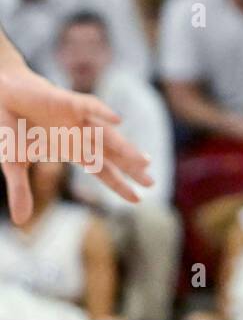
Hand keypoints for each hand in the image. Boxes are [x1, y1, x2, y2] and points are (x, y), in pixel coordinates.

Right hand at [0, 70, 152, 224]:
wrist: (3, 97)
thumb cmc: (15, 129)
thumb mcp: (15, 164)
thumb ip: (20, 191)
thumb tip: (22, 223)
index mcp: (74, 150)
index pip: (102, 170)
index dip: (118, 184)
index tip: (137, 199)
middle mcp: (82, 135)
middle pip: (113, 154)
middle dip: (131, 167)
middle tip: (151, 182)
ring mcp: (78, 119)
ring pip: (106, 134)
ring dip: (123, 146)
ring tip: (142, 161)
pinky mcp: (69, 101)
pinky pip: (90, 106)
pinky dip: (103, 112)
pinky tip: (118, 120)